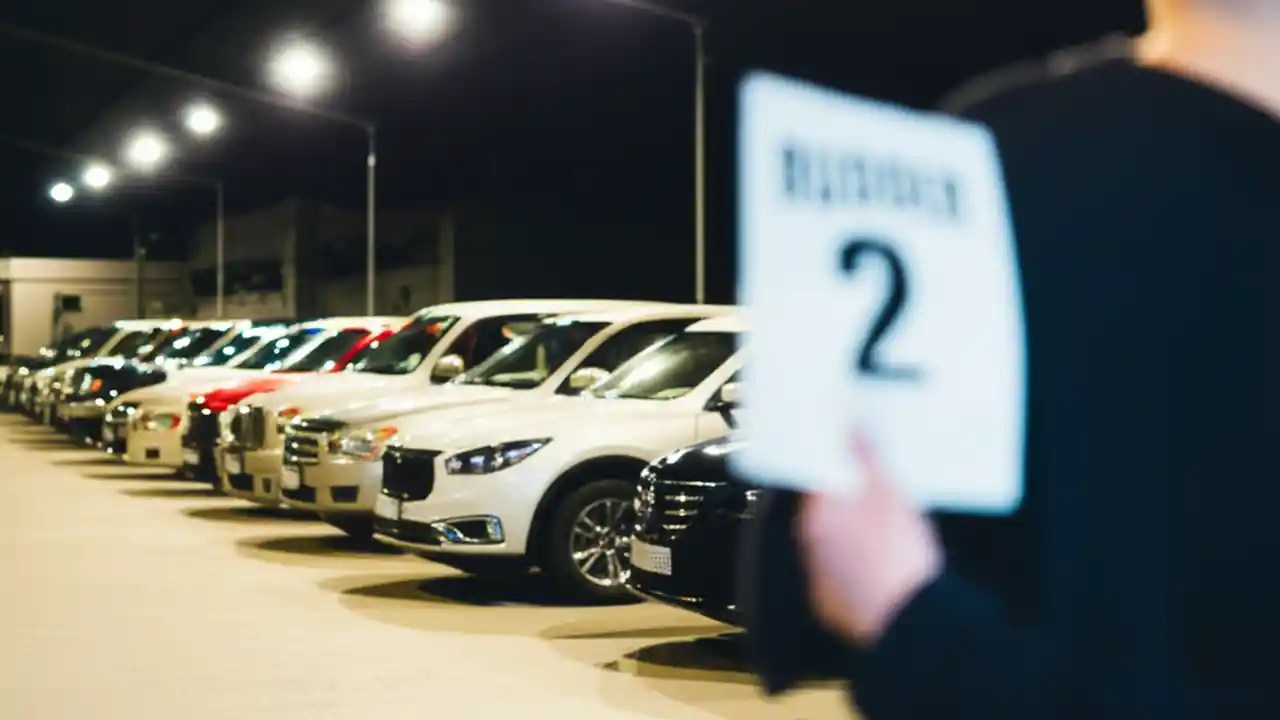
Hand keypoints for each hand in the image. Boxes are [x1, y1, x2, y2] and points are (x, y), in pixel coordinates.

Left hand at [796, 433, 943, 646]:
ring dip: (850, 529)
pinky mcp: (831, 603)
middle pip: (823, 507)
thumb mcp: (891, 496)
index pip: (815, 473)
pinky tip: (880, 560)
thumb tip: (852, 428)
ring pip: (831, 540)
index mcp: (819, 513)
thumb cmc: (900, 558)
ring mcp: (819, 576)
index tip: (846, 443)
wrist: (911, 623)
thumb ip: (868, 457)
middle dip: (846, 494)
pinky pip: (840, 571)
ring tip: (884, 525)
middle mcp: (809, 544)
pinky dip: (855, 562)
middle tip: (876, 485)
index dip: (833, 457)